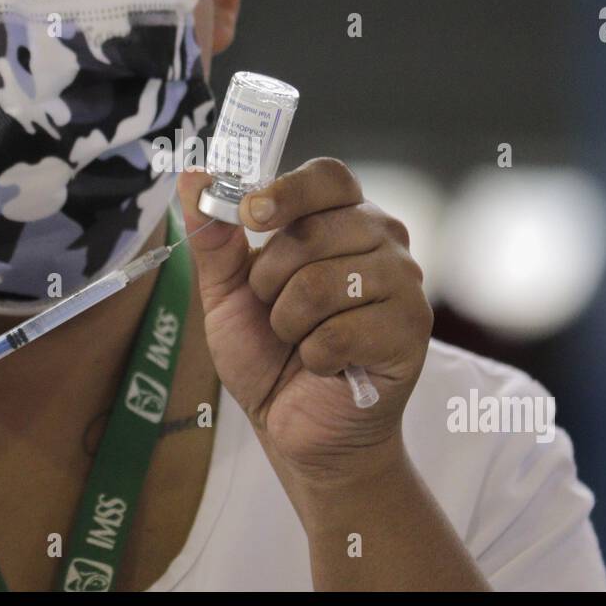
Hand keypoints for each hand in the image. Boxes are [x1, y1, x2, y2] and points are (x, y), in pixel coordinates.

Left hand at [177, 158, 432, 485]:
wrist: (298, 428)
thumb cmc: (268, 354)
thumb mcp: (227, 292)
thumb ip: (214, 237)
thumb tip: (193, 176)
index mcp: (342, 216)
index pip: (327, 176)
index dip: (287, 191)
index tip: (249, 216)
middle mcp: (383, 239)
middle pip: (314, 230)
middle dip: (270, 279)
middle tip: (274, 309)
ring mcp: (405, 283)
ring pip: (323, 283)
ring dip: (289, 323)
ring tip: (300, 339)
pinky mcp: (412, 330)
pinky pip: (341, 331)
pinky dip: (316, 355)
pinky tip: (326, 365)